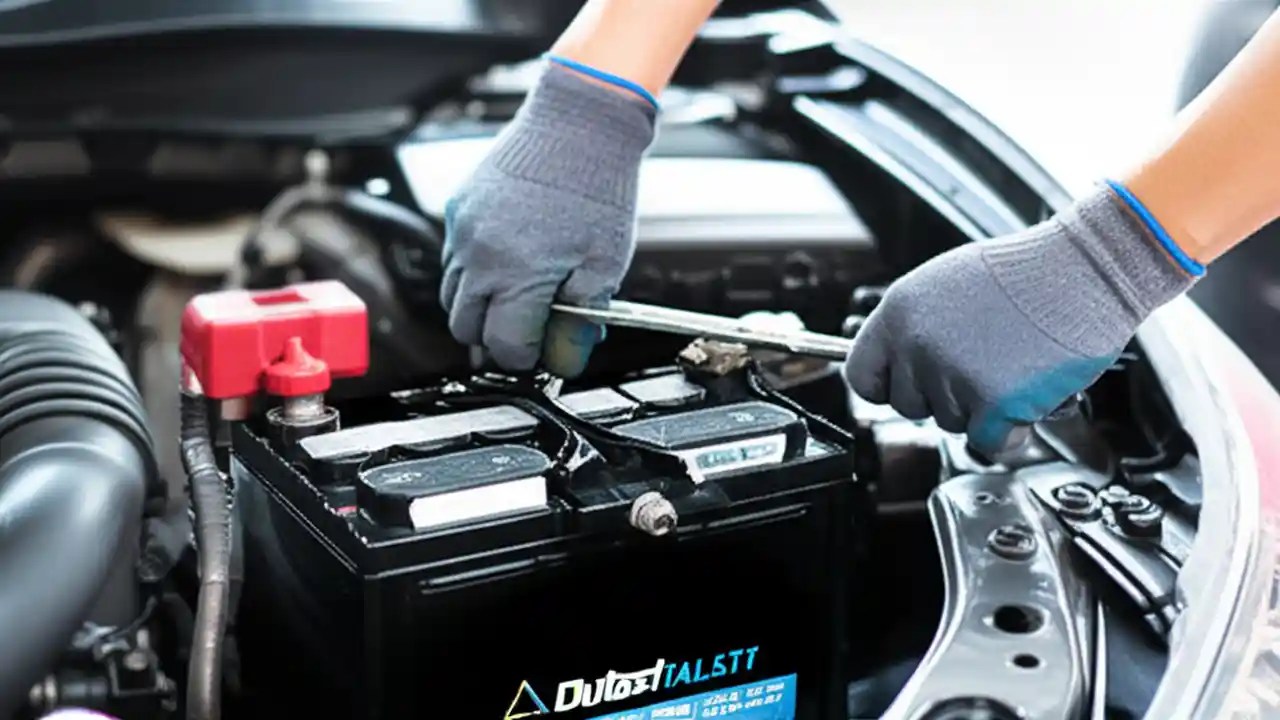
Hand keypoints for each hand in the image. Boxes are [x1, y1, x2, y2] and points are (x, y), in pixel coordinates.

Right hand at [440, 64, 655, 376]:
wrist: (580, 122)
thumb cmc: (598, 187)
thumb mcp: (605, 263)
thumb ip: (582, 318)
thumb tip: (567, 358)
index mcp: (517, 275)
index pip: (505, 346)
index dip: (527, 357)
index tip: (545, 350)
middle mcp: (479, 256)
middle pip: (466, 328)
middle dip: (496, 337)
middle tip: (532, 327)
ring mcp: (463, 231)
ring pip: (452, 295)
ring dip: (481, 306)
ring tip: (521, 292)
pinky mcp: (458, 208)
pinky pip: (453, 258)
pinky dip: (473, 271)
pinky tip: (510, 258)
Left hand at [844, 186, 1197, 454]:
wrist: (1086, 269)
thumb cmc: (1029, 272)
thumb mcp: (947, 284)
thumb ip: (916, 326)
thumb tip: (897, 361)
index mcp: (900, 312)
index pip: (861, 375)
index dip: (887, 387)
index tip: (905, 388)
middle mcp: (917, 345)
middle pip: (909, 406)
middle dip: (943, 396)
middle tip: (982, 364)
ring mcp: (952, 376)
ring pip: (951, 424)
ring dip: (981, 407)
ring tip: (1011, 363)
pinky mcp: (993, 403)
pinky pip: (990, 442)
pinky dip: (1012, 429)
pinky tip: (1027, 392)